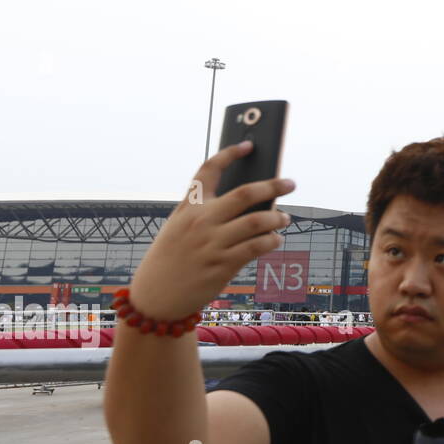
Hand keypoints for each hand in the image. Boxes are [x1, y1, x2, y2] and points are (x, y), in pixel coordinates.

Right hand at [127, 142, 295, 320]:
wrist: (153, 298)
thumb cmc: (170, 259)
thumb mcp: (178, 228)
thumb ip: (206, 213)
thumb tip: (250, 202)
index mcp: (188, 207)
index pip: (208, 170)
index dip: (229, 154)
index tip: (248, 145)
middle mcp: (200, 221)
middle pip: (245, 194)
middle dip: (273, 185)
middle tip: (290, 183)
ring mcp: (212, 243)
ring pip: (257, 221)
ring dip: (277, 218)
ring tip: (285, 218)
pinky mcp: (222, 265)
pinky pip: (256, 247)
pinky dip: (271, 241)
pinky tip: (276, 240)